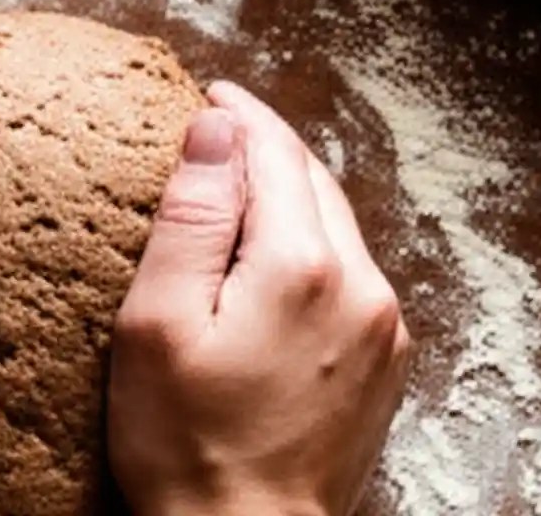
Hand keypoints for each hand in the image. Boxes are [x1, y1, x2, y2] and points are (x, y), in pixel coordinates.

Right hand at [108, 81, 411, 515]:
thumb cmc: (187, 446)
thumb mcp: (158, 324)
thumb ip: (192, 217)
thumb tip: (215, 128)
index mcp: (304, 267)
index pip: (276, 153)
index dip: (241, 115)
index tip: (210, 93)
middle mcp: (362, 287)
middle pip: (315, 181)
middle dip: (268, 146)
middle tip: (220, 128)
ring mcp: (382, 328)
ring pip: (337, 224)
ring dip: (292, 192)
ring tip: (242, 181)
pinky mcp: (382, 361)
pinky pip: (351, 272)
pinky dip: (313, 242)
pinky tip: (276, 253)